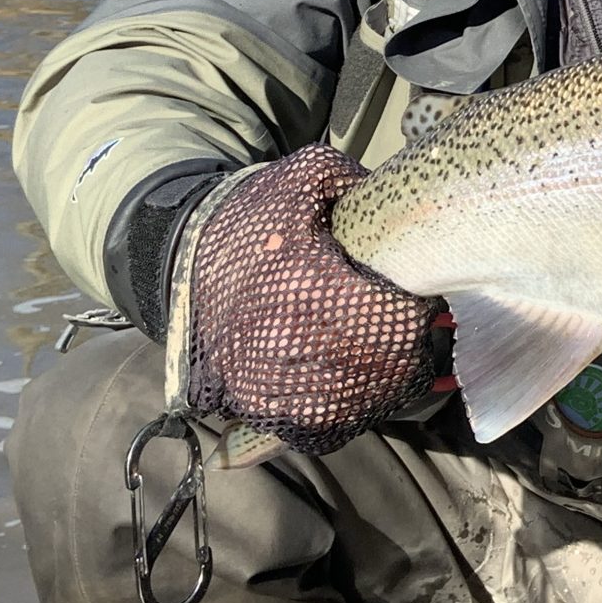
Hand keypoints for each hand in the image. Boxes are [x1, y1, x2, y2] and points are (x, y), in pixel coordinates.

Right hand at [182, 144, 447, 455]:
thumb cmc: (255, 217)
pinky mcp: (255, 406)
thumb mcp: (309, 175)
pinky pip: (325, 427)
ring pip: (361, 404)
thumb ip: (366, 186)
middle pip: (386, 369)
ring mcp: (267, 384)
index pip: (396, 322)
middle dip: (411, 347)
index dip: (419, 310)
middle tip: (417, 325)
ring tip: (394, 351)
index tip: (420, 295)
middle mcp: (285, 345)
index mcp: (305, 287)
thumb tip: (419, 211)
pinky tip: (361, 380)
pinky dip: (352, 409)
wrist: (180, 257)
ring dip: (388, 382)